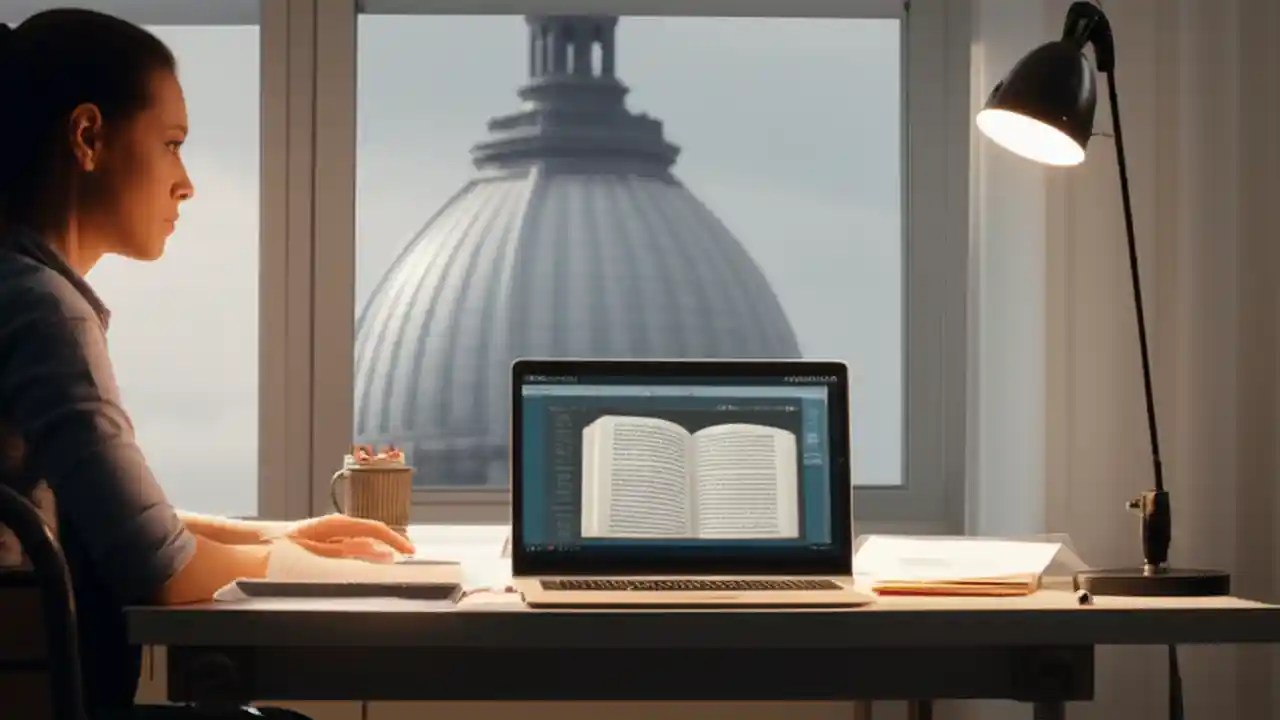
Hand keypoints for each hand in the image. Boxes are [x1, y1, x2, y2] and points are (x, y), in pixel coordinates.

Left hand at [282, 513, 414, 561]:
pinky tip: (368, 560)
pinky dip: (365, 551)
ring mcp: (331, 529)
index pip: (375, 528)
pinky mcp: (326, 537)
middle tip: (407, 556)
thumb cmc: (286, 551)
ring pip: (363, 537)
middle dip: (391, 542)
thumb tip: (380, 553)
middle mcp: (336, 523)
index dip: (396, 539)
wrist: (259, 547)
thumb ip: (351, 553)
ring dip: (379, 548)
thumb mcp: (320, 555)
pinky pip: (352, 543)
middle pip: (372, 531)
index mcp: (337, 524)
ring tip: (392, 560)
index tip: (410, 552)